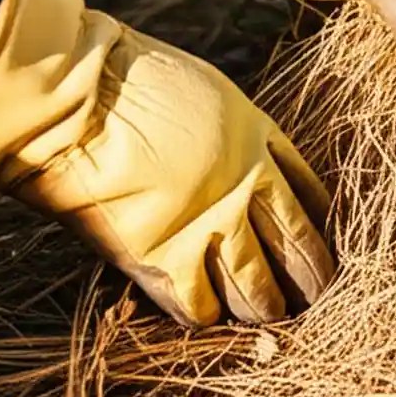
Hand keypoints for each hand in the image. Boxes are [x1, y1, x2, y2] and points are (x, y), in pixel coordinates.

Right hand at [0, 0, 333, 325]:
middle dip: (309, 274)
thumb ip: (224, 128)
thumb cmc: (125, 80)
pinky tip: (208, 316)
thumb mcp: (201, 91)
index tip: (319, 232)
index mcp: (256, 136)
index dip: (316, 218)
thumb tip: (226, 150)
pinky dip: (205, 314)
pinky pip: (199, 303)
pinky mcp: (166, 257)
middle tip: (315, 293)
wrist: (77, 98)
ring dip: (266, 305)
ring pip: (255, 283)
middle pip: (295, 243)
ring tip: (272, 316)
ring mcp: (209, 223)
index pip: (306, 188)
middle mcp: (245, 185)